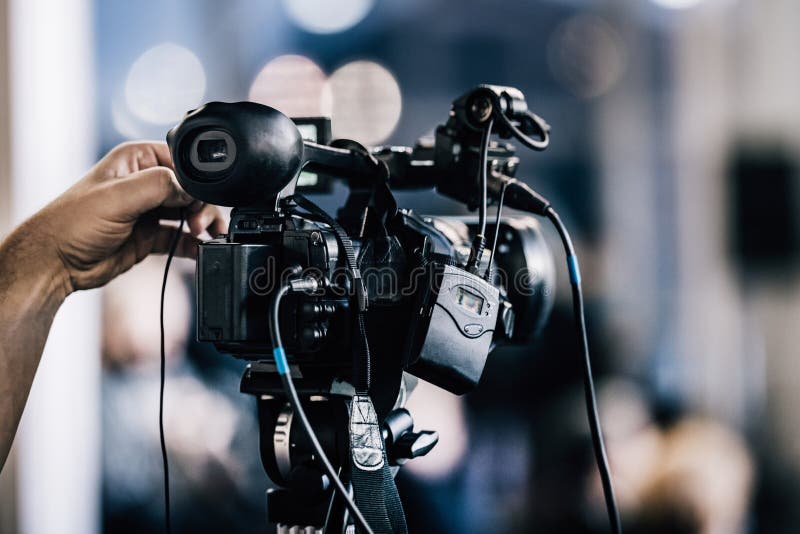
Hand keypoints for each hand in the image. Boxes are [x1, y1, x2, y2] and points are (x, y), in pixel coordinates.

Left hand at [29, 141, 225, 293]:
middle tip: (199, 223)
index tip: (199, 199)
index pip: (180, 162)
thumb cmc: (72, 224)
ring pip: (190, 213)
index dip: (195, 180)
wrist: (56, 263)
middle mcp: (144, 183)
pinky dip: (194, 244)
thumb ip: (159, 186)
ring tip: (208, 236)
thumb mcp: (118, 197)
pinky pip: (181, 238)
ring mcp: (149, 211)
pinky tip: (200, 250)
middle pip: (190, 190)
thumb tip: (192, 189)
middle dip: (202, 206)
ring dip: (203, 224)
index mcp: (136, 161)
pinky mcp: (150, 236)